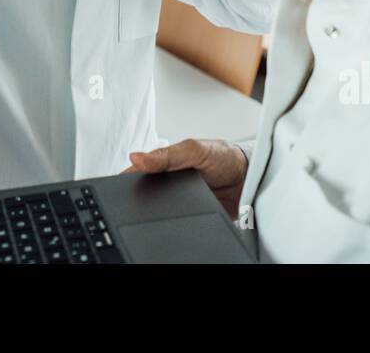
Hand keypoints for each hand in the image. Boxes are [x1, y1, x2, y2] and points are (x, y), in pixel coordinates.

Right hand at [124, 138, 247, 218]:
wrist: (249, 180)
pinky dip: (174, 220)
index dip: (128, 176)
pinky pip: (175, 221)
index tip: (120, 182)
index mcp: (168, 162)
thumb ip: (167, 154)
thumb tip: (137, 157)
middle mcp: (171, 181)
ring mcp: (179, 199)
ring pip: (159, 208)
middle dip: (143, 195)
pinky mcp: (190, 215)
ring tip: (165, 205)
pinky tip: (177, 216)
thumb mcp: (194, 149)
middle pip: (147, 192)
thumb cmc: (224, 157)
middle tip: (143, 196)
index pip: (140, 171)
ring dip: (158, 209)